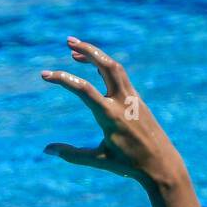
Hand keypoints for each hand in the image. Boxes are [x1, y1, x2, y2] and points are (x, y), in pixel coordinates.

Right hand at [42, 38, 184, 187]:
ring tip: (76, 52)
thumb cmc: (129, 165)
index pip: (83, 90)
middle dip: (87, 50)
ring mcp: (132, 98)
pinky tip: (95, 67)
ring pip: (114, 67)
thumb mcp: (98, 160)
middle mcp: (122, 102)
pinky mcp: (138, 98)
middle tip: (68, 41)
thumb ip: (72, 154)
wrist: (161, 164)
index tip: (44, 75)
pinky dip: (105, 67)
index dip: (62, 79)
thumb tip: (47, 150)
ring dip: (96, 55)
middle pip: (105, 65)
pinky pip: (120, 75)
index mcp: (110, 117)